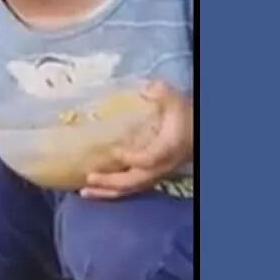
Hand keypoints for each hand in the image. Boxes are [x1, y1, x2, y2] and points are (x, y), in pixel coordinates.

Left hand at [81, 81, 192, 200]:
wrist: (195, 135)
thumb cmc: (183, 119)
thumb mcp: (175, 103)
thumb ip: (163, 94)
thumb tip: (147, 88)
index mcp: (166, 150)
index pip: (149, 159)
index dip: (132, 158)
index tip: (114, 151)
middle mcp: (160, 167)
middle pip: (134, 181)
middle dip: (111, 182)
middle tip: (89, 177)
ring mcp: (154, 175)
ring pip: (131, 189)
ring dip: (107, 192)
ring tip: (85, 192)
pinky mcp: (149, 177)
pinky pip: (130, 189)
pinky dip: (112, 191)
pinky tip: (95, 190)